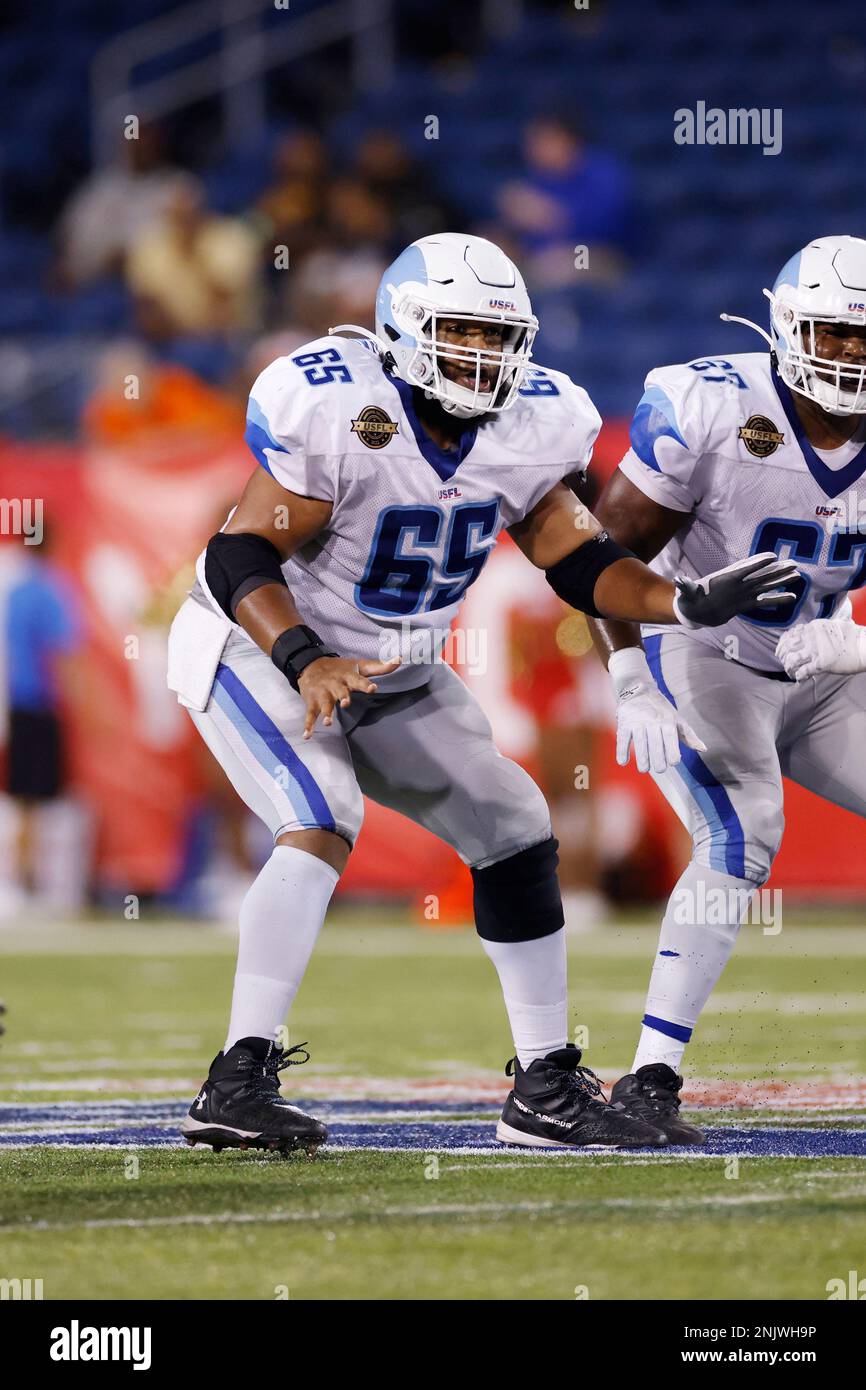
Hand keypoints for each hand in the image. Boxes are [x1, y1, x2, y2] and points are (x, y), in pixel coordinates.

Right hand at [299, 656, 399, 737]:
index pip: (359, 680)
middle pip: (340, 692)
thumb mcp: (360, 666)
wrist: (310, 664)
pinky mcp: (312, 702)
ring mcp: (323, 694)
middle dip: (343, 697)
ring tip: (328, 723)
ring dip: (326, 713)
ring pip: (325, 704)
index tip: (372, 688)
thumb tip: (400, 660)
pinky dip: (308, 726)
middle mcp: (336, 685)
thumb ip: (380, 666)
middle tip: (346, 703)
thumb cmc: (340, 668)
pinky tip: (307, 736)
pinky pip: (310, 715)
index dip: (366, 684)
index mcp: (348, 677)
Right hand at [609, 647, 705, 772]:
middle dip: (658, 760)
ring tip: (644, 769)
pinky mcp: (624, 723)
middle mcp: (653, 721)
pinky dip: (622, 751)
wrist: (638, 690)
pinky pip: (623, 739)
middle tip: (659, 769)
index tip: (673, 762)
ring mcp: (637, 722)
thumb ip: (689, 736)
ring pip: (640, 743)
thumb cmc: (661, 710)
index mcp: (667, 721)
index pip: (671, 739)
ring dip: (642, 759)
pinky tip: (623, 762)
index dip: (673, 753)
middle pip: (656, 744)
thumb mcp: (677, 719)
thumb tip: (703, 749)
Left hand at [674, 552, 799, 628]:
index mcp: (727, 579)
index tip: (773, 557)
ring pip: (766, 585)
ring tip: (797, 575)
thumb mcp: (686, 592)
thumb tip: (678, 579)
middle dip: (777, 569)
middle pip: (761, 575)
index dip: (757, 563)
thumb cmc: (690, 599)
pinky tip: (791, 597)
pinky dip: (777, 599)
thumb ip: (685, 586)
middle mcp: (739, 584)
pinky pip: (764, 601)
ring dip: (781, 580)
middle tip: (795, 564)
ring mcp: (743, 593)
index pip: (745, 569)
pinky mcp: (745, 604)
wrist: (693, 611)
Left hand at [776, 618, 865, 679]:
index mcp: (813, 627)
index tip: (782, 649)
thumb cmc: (852, 636)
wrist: (864, 646)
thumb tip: (810, 630)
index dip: (783, 643)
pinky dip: (799, 676)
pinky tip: (799, 678)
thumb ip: (819, 629)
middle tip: (783, 661)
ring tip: (790, 671)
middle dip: (782, 655)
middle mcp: (811, 638)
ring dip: (788, 667)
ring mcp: (816, 650)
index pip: (790, 634)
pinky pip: (803, 671)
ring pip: (792, 660)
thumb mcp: (833, 625)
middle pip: (787, 647)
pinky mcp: (821, 663)